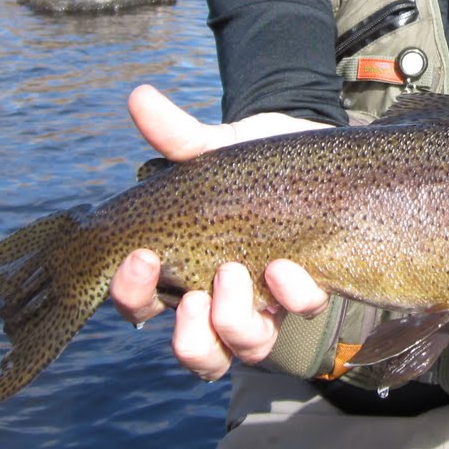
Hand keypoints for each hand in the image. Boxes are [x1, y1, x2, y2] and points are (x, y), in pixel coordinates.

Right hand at [108, 85, 330, 379]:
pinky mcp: (311, 287)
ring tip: (234, 276)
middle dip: (190, 336)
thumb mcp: (216, 149)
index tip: (141, 256)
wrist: (315, 148)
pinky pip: (302, 310)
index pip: (141, 304)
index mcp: (182, 269)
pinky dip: (293, 294)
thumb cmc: (253, 160)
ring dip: (236, 323)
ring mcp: (268, 300)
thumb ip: (178, 136)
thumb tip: (139, 97)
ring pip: (245, 346)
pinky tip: (287, 267)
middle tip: (193, 296)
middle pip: (196, 350)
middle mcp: (221, 299)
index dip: (132, 293)